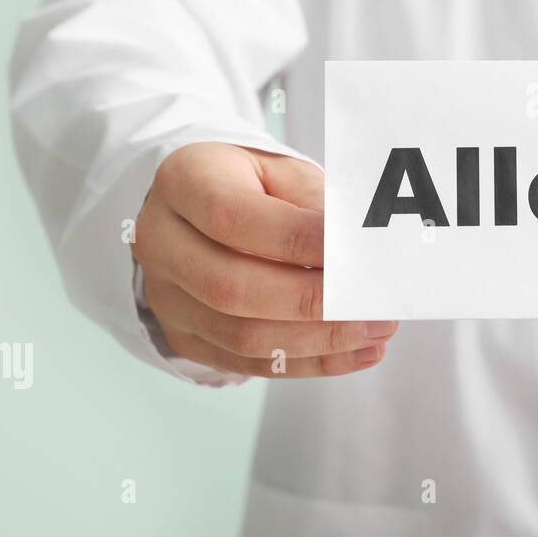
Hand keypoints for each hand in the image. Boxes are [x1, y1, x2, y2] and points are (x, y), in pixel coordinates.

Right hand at [131, 142, 396, 376]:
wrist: (203, 208)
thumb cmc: (254, 185)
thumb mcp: (283, 174)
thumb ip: (316, 207)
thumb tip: (361, 253)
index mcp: (184, 183)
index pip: (233, 218)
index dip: (299, 241)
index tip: (355, 256)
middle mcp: (161, 242)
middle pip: (231, 287)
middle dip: (313, 302)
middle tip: (374, 306)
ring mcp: (166, 296)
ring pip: (241, 336)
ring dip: (319, 340)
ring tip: (376, 331)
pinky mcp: (185, 336)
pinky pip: (249, 362)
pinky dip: (310, 363)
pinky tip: (358, 352)